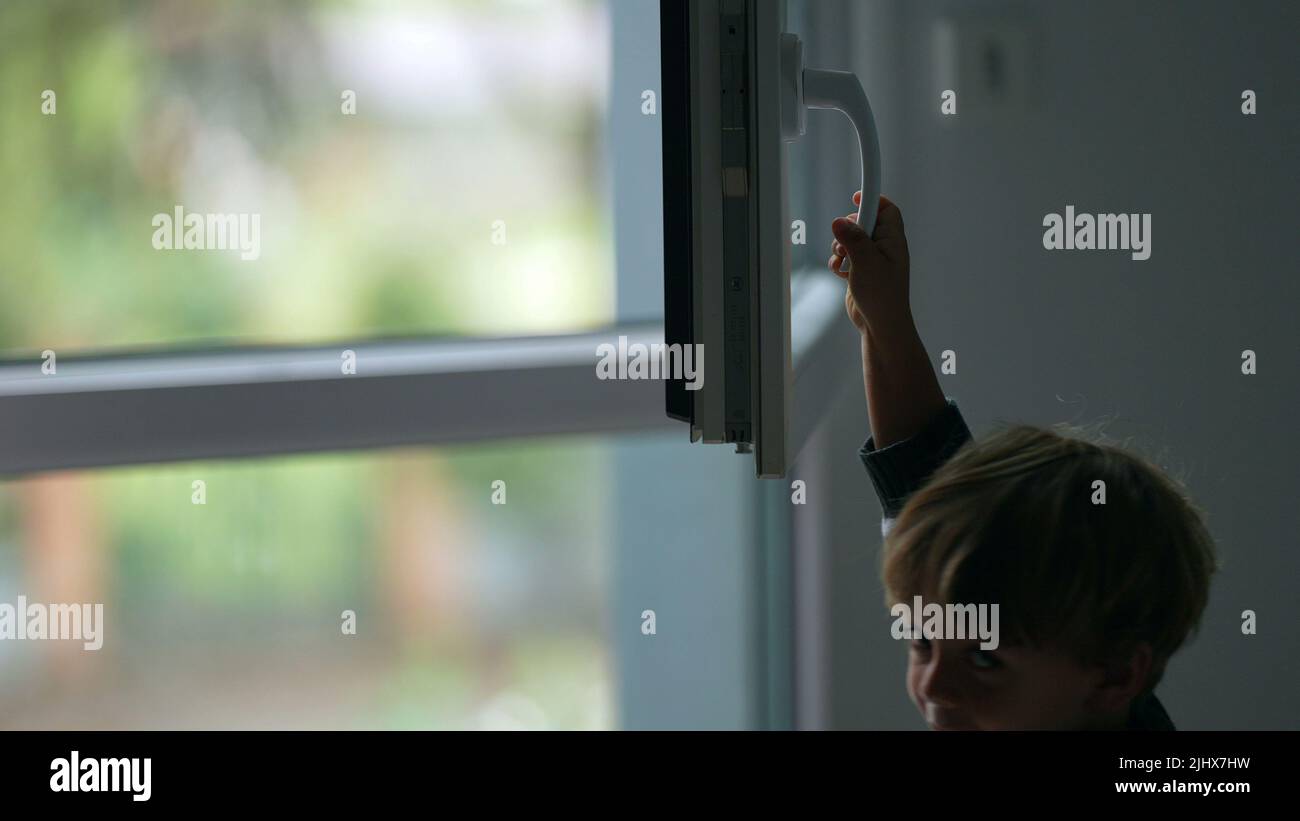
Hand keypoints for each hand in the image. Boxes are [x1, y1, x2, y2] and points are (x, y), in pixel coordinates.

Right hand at [828, 192, 911, 338]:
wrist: (880, 326)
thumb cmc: (882, 297)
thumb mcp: (866, 263)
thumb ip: (853, 239)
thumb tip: (839, 221)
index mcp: (893, 241)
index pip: (886, 210)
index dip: (872, 200)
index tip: (855, 197)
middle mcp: (884, 248)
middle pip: (864, 222)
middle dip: (849, 228)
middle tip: (844, 241)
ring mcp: (872, 260)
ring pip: (852, 240)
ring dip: (841, 247)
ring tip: (843, 260)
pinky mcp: (861, 272)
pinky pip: (847, 257)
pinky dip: (840, 261)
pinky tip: (841, 273)